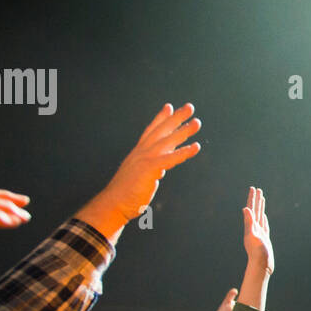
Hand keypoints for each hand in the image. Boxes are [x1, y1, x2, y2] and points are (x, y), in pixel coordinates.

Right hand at [79, 103, 200, 236]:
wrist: (113, 204)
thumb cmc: (124, 195)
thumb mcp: (138, 176)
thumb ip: (149, 169)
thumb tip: (160, 168)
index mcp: (138, 154)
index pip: (150, 131)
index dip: (160, 118)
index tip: (169, 107)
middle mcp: (141, 152)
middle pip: (161, 130)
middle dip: (176, 118)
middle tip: (190, 107)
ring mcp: (144, 159)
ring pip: (167, 140)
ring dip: (183, 130)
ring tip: (197, 122)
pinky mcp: (149, 168)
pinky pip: (170, 158)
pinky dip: (184, 152)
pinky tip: (196, 147)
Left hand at [242, 186, 272, 274]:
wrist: (261, 267)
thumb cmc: (258, 253)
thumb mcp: (253, 236)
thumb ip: (249, 222)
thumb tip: (245, 209)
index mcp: (251, 227)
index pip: (251, 209)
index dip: (252, 199)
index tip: (253, 188)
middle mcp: (254, 228)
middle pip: (255, 210)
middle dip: (256, 200)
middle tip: (257, 189)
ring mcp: (259, 233)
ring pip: (260, 216)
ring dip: (260, 207)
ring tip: (261, 199)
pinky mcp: (264, 238)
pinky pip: (264, 225)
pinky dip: (263, 219)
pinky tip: (263, 217)